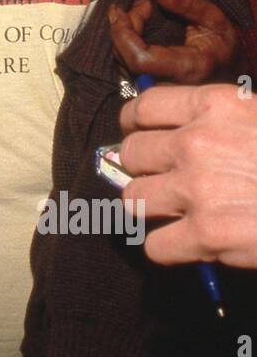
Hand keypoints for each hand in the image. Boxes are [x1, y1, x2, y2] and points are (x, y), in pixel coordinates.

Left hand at [108, 0, 240, 83]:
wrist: (229, 71)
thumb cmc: (223, 46)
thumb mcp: (216, 17)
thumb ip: (189, 2)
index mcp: (187, 69)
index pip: (139, 60)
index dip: (124, 34)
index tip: (124, 9)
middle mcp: (168, 86)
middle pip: (125, 60)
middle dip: (123, 28)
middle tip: (141, 4)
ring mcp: (155, 92)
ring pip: (120, 65)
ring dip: (122, 35)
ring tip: (140, 12)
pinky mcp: (147, 89)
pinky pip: (124, 68)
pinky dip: (124, 44)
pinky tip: (135, 27)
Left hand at [118, 83, 256, 266]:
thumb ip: (226, 119)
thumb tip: (184, 127)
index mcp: (215, 106)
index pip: (142, 108)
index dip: (136, 125)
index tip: (141, 136)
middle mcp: (197, 142)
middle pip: (130, 154)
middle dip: (144, 170)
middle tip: (163, 180)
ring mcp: (197, 189)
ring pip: (133, 199)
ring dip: (151, 209)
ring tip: (174, 213)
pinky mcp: (205, 236)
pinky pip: (154, 246)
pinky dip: (169, 250)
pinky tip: (188, 245)